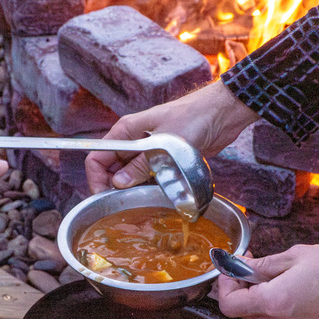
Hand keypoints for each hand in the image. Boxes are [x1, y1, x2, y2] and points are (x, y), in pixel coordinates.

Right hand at [85, 81, 258, 193]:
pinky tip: (157, 196)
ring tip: (143, 201)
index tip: (105, 197)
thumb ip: (140, 165)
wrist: (222, 114)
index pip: (97, 157)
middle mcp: (133, 141)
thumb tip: (118, 183)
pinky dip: (150, 188)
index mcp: (126, 131)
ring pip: (130, 176)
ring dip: (134, 189)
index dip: (96, 179)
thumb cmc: (194, 118)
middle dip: (115, 188)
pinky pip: (148, 178)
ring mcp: (148, 151)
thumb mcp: (163, 144)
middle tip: (126, 204)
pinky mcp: (163, 160)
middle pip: (111, 170)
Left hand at [215, 244, 318, 318]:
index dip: (224, 285)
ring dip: (255, 299)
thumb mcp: (296, 257)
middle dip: (239, 289)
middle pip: (241, 312)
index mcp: (273, 303)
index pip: (228, 304)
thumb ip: (262, 265)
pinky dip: (271, 309)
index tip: (232, 269)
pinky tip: (284, 290)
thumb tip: (240, 265)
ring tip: (270, 276)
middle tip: (250, 266)